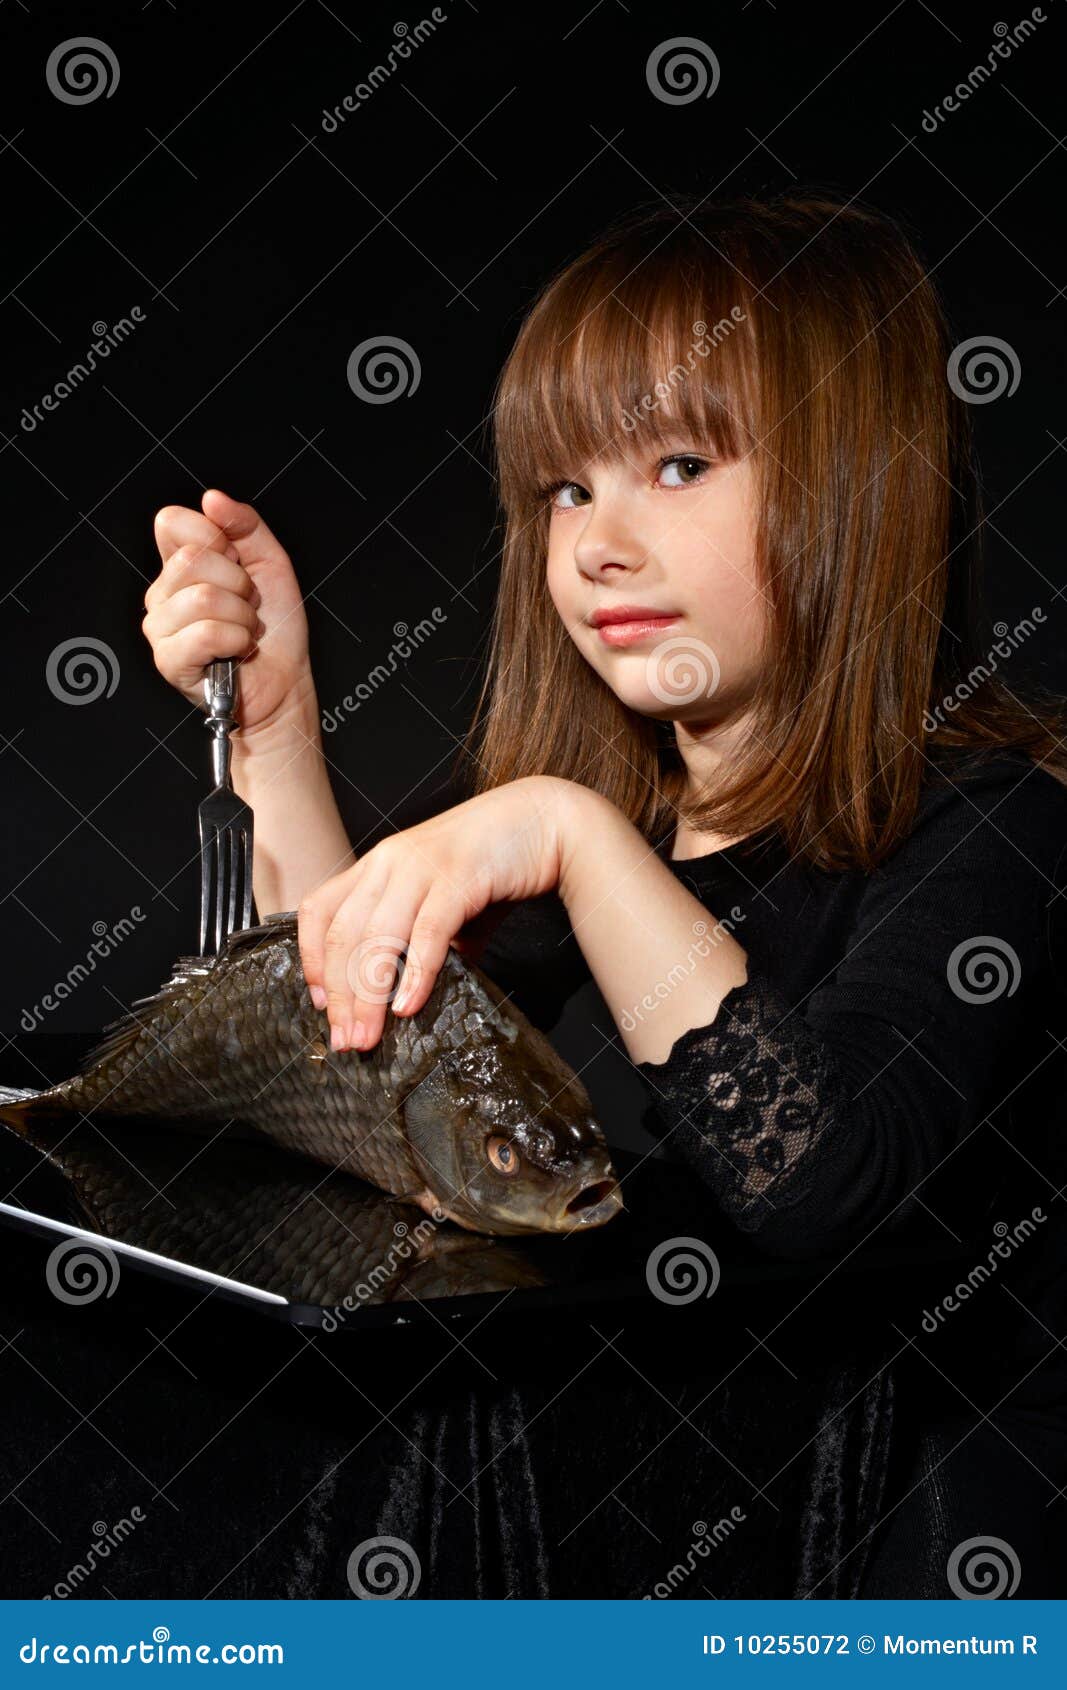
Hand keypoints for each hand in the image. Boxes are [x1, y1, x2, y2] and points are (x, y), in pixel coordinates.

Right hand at [143, 489, 315, 738]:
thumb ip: (244, 524)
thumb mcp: (269, 562)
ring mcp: (160, 627)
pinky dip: (237, 640)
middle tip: (247, 605)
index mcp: (180, 565)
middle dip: (238, 583)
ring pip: (203, 597)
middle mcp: (163, 593)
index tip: (237, 563)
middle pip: (190, 559)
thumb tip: (211, 498)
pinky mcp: (168, 660)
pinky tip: (236, 650)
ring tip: (243, 630)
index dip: (214, 537)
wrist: (285, 681)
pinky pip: (207, 633)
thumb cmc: (275, 628)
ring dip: (242, 616)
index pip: (171, 522)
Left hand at [296, 777, 582, 1049]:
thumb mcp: (445, 900)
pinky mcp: (458, 875)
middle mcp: (388, 861)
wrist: (544, 821)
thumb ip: (425, 940)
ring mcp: (421, 866)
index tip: (321, 1005)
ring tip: (368, 1036)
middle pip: (342, 934)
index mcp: (377, 864)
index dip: (311, 961)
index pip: (319, 911)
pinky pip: (427, 931)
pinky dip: (414, 973)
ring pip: (376, 937)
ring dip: (367, 995)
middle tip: (345, 1040)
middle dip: (339, 995)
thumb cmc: (494, 862)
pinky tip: (408, 1007)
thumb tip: (414, 992)